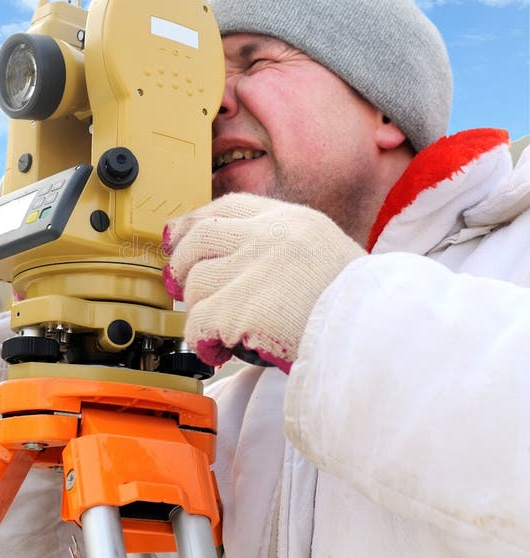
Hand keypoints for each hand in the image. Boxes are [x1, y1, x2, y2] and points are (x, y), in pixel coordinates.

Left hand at [162, 193, 363, 372]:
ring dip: (201, 311)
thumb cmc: (358, 308)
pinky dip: (202, 340)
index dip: (194, 223)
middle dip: (182, 267)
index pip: (228, 207)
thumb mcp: (326, 253)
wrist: (378, 338)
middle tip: (183, 290)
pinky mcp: (243, 309)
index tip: (177, 239)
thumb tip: (228, 259)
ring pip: (195, 285)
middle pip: (199, 240)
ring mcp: (255, 270)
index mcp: (293, 220)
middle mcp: (270, 237)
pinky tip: (218, 349)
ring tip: (222, 330)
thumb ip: (282, 247)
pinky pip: (198, 323)